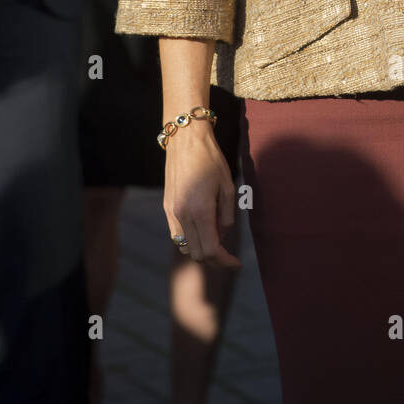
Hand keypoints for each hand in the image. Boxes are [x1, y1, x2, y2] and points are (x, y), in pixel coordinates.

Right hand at [163, 124, 240, 269]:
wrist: (185, 140)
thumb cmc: (211, 160)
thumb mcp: (228, 187)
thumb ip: (227, 216)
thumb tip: (221, 235)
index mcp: (200, 211)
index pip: (211, 250)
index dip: (225, 261)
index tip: (237, 263)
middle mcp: (181, 215)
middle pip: (197, 255)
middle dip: (215, 260)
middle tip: (230, 256)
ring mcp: (171, 212)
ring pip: (185, 247)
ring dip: (201, 250)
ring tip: (217, 239)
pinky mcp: (166, 207)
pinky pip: (178, 234)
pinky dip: (191, 239)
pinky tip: (204, 227)